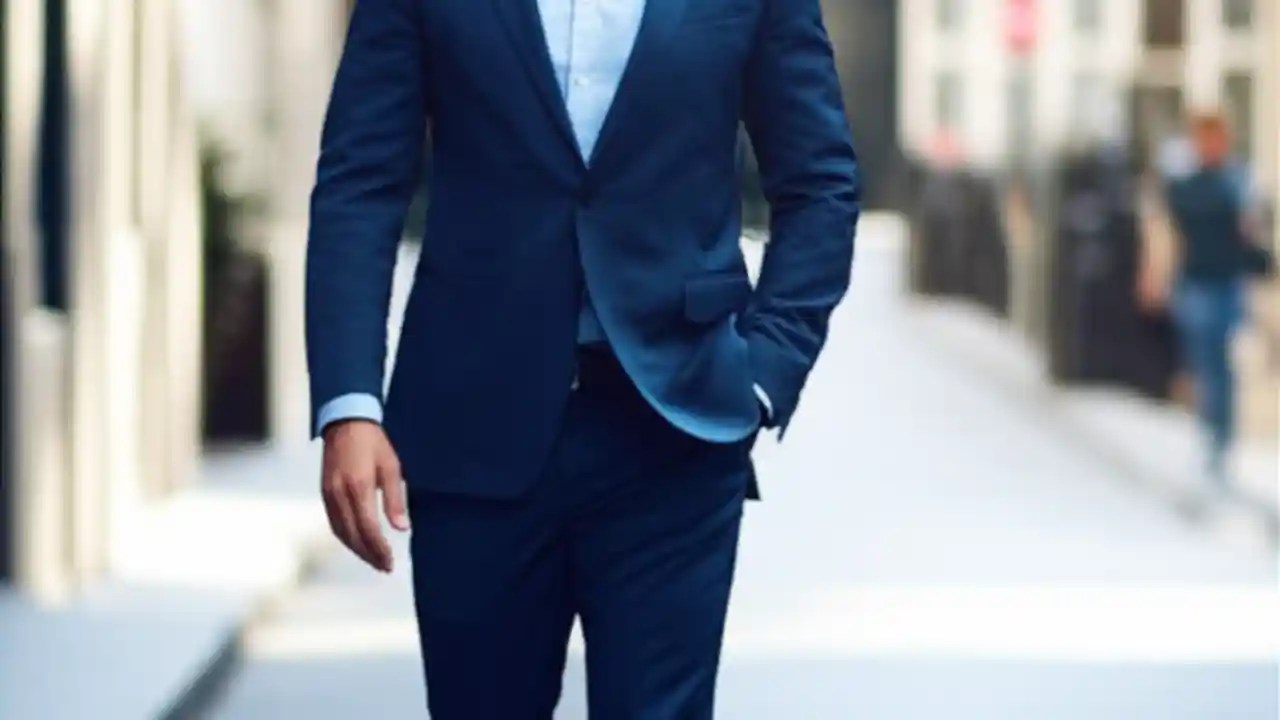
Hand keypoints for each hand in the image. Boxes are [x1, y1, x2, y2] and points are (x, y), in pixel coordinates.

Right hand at [320, 420, 407, 572]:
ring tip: (374, 560)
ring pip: (341, 532)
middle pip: (353, 535)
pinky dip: (346, 537)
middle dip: (369, 555)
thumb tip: (401, 528)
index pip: (368, 529)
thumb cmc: (374, 443)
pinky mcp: (324, 492)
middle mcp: (339, 494)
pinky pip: (334, 522)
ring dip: (357, 550)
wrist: (346, 421)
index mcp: (358, 487)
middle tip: (385, 567)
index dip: (379, 549)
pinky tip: (358, 543)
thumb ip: (395, 500)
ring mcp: (328, 494)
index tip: (390, 562)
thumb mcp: (391, 467)